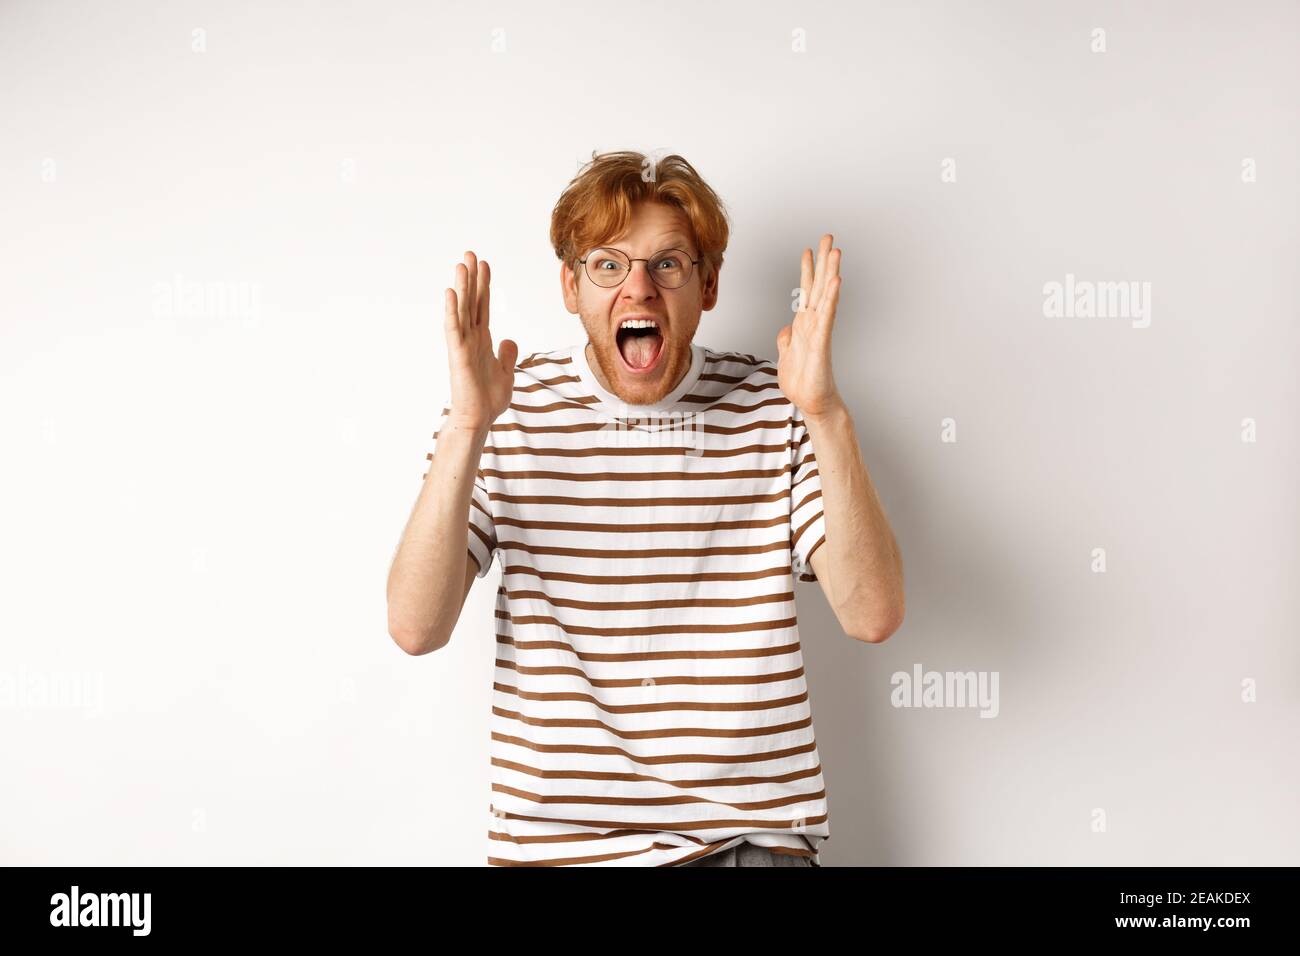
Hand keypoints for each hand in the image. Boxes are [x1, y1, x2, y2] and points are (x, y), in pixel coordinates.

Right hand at [443, 251, 516, 428]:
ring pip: (462, 309)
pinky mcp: (457, 354)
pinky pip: (453, 328)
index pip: (483, 306)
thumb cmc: (488, 399)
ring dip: (461, 287)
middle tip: (470, 253)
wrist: (479, 419)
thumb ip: (507, 355)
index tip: (484, 264)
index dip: (484, 285)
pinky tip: (450, 293)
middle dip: (471, 278)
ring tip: (461, 264)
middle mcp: (471, 338)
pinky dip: (452, 310)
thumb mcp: (506, 373)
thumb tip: (509, 340)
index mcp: (482, 340)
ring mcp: (463, 344)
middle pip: (471, 301)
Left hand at [777, 234, 843, 417]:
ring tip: (836, 251)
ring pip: (825, 295)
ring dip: (830, 272)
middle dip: (823, 261)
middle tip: (828, 237)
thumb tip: (786, 328)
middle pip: (819, 286)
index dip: (808, 270)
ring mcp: (819, 330)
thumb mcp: (787, 356)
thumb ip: (787, 340)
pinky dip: (831, 298)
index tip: (810, 250)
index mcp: (804, 325)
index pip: (806, 291)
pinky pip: (827, 316)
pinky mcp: (822, 342)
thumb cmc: (803, 382)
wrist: (812, 402)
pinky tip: (835, 282)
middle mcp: (814, 323)